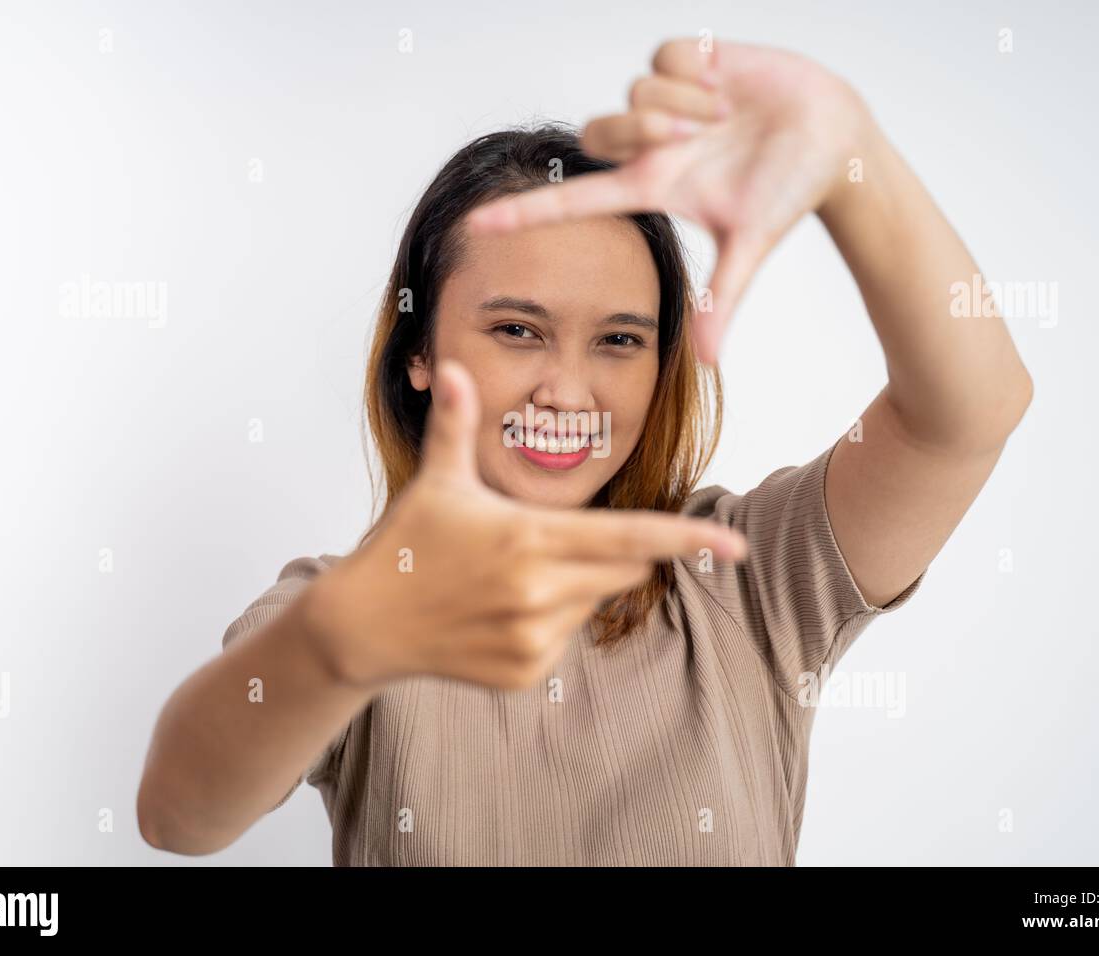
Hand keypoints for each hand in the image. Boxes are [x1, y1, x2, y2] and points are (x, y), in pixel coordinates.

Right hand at [302, 359, 747, 690]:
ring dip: (574, 585)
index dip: (688, 541)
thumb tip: (456, 365)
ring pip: (594, 602)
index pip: (631, 537)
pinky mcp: (525, 673)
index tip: (734, 547)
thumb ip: (457, 423)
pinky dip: (549, 621)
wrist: (364, 623)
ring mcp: (533, 639)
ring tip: (511, 576)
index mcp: (530, 539)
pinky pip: (566, 638)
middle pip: (624, 569)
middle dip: (609, 549)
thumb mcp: (437, 479)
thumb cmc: (407, 542)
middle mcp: (539, 594)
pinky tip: (499, 611)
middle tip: (551, 539)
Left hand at [465, 38, 874, 364]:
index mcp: (650, 187)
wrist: (833, 135)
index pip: (571, 201)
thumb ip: (723, 299)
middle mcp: (646, 146)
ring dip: (684, 105)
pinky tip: (726, 84)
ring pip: (634, 94)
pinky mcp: (685, 61)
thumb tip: (708, 360)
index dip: (523, 214)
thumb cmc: (789, 194)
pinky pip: (663, 58)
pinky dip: (698, 72)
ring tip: (725, 116)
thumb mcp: (750, 244)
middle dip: (643, 134)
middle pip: (597, 134)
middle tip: (696, 138)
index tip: (473, 226)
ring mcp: (663, 102)